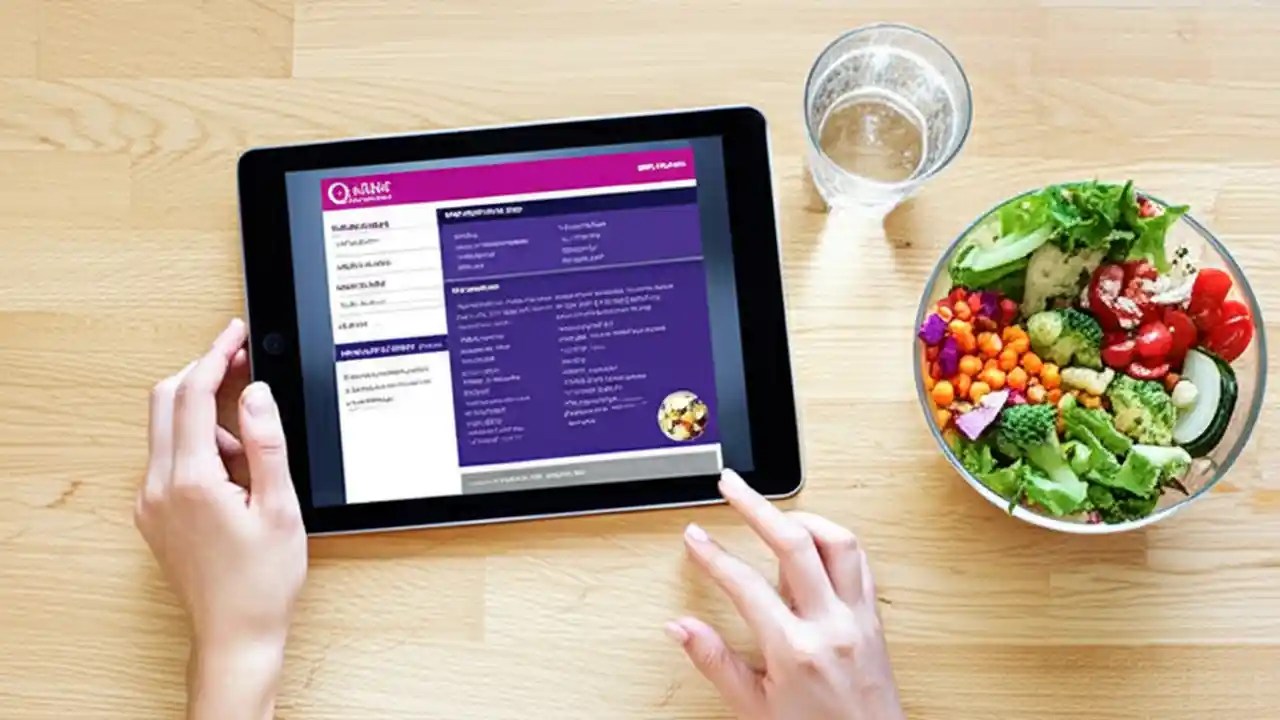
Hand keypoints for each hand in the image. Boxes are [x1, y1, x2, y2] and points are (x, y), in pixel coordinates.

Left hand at [135, 319, 306, 719]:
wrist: (236, 632)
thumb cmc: (263, 580)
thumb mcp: (280, 507)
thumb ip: (267, 443)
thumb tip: (257, 393)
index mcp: (193, 481)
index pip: (195, 396)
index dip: (215, 355)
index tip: (234, 334)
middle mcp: (160, 487)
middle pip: (167, 401)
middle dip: (203, 373)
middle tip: (241, 360)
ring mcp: (151, 501)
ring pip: (168, 429)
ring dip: (207, 417)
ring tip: (255, 456)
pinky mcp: (153, 513)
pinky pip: (170, 459)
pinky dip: (200, 447)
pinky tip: (237, 473)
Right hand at [667, 471, 903, 719]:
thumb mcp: (754, 708)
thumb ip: (716, 662)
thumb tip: (680, 628)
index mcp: (795, 650)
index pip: (746, 585)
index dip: (714, 555)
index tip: (695, 537)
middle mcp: (832, 625)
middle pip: (795, 543)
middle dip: (757, 507)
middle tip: (731, 486)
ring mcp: (858, 617)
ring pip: (839, 542)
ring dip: (804, 518)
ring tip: (775, 512)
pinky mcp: (874, 618)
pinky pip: (860, 562)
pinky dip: (834, 541)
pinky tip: (814, 539)